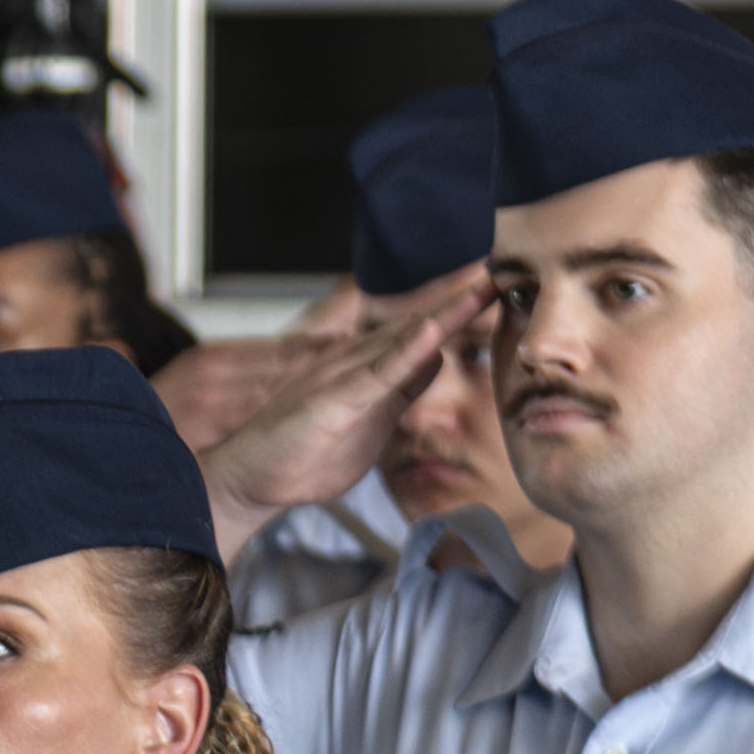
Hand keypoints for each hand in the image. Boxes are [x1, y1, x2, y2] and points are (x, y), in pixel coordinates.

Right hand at [196, 276, 478, 534]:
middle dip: (462, 300)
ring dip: (446, 314)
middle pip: (420, 325)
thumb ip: (400, 392)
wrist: (247, 480)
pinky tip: (434, 332)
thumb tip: (433, 362)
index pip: (423, 336)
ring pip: (404, 339)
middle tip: (506, 272)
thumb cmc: (299, 457)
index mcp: (370, 372)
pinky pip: (378, 372)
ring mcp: (343, 377)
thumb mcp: (368, 425)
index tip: (498, 291)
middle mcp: (357, 363)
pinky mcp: (332, 399)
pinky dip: (407, 350)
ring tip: (483, 288)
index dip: (460, 313)